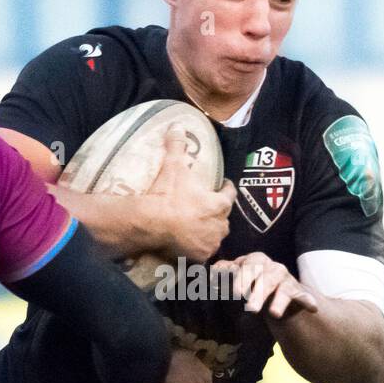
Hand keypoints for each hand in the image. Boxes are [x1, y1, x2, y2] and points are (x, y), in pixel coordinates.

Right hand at [148, 127, 235, 261]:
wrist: (153, 223)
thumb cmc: (168, 194)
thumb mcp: (173, 166)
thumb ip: (176, 146)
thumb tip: (176, 126)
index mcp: (219, 203)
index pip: (230, 194)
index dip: (226, 188)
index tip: (223, 185)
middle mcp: (220, 225)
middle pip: (224, 217)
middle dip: (217, 213)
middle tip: (205, 208)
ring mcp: (210, 242)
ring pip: (214, 236)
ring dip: (208, 232)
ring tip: (197, 228)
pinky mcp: (199, 256)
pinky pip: (202, 252)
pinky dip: (197, 249)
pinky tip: (190, 246)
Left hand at [214, 251, 318, 319]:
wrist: (277, 292)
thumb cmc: (252, 283)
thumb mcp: (237, 278)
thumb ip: (224, 273)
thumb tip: (210, 273)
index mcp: (254, 260)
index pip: (247, 266)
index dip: (241, 277)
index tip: (234, 292)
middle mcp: (271, 267)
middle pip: (263, 276)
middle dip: (256, 290)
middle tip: (249, 305)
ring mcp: (285, 278)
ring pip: (280, 288)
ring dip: (277, 300)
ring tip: (274, 314)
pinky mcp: (297, 291)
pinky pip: (302, 296)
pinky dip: (307, 301)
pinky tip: (312, 308)